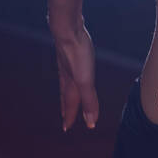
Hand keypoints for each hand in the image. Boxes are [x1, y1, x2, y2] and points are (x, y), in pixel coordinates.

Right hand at [50, 16, 98, 130]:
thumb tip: (91, 123)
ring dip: (69, 91)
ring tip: (69, 94)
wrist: (68, 30)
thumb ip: (89, 100)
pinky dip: (71, 73)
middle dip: (67, 107)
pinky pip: (70, 67)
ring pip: (67, 81)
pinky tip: (73, 67)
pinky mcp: (71, 51)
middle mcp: (66, 75)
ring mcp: (67, 62)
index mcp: (71, 83)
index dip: (70, 116)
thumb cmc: (77, 55)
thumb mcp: (86, 80)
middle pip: (67, 95)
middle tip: (65, 116)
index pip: (71, 104)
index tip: (67, 127)